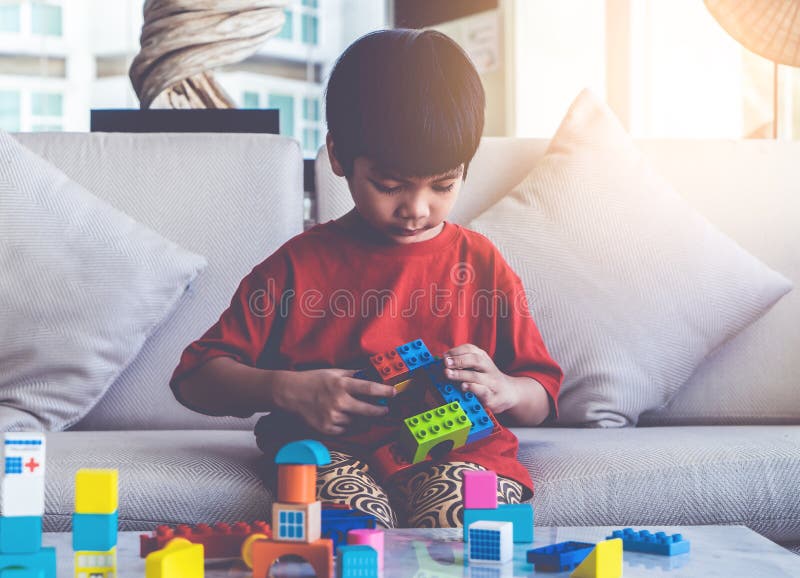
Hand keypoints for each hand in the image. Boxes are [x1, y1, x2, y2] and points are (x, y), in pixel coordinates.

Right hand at [274, 368, 395, 435]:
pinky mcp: (326, 429)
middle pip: (368, 410)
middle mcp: (338, 401)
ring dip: (365, 419)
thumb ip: (353, 375)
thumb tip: (371, 376)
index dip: (384, 391)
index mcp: (341, 385)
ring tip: (366, 414)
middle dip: (381, 411)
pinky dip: (351, 426)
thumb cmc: (312, 381)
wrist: (288, 394)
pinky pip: (346, 430)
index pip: (369, 388)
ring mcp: (332, 417)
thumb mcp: (333, 373)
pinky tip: (349, 419)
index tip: (394, 393)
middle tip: (385, 410)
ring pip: (358, 423)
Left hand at [443, 344, 519, 413]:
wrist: (509, 393)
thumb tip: (442, 361)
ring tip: (448, 374)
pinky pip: (482, 391)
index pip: (470, 349)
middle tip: (445, 363)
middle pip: (475, 360)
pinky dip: (472, 388)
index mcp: (483, 358)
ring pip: (476, 376)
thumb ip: (463, 363)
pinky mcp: (491, 396)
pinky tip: (463, 387)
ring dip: (460, 374)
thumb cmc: (488, 379)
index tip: (445, 355)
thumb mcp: (478, 367)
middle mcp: (488, 368)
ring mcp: (491, 382)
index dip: (456, 351)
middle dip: (458, 360)